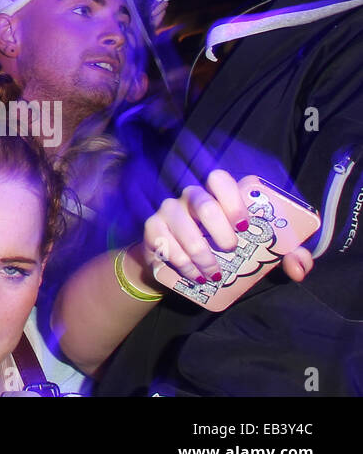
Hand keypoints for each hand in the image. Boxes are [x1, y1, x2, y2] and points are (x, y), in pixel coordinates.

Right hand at [141, 169, 314, 287]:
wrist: (183, 267)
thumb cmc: (227, 251)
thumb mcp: (260, 252)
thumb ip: (285, 255)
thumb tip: (300, 267)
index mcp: (218, 195)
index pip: (220, 178)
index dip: (232, 198)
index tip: (245, 225)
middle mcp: (191, 197)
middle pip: (202, 201)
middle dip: (218, 229)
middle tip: (232, 250)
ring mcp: (169, 210)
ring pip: (181, 222)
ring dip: (200, 252)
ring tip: (214, 274)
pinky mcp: (152, 228)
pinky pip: (163, 240)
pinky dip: (181, 261)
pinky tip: (194, 275)